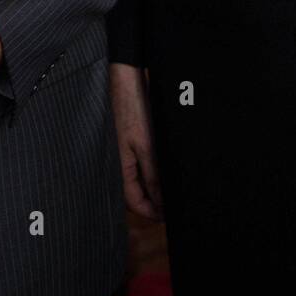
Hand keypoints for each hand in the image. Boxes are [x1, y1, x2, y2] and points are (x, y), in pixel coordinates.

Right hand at [109, 62, 163, 220]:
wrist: (126, 79)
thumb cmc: (132, 109)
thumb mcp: (147, 146)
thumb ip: (152, 175)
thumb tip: (161, 201)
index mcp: (121, 167)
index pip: (134, 202)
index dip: (151, 212)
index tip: (169, 217)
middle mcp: (121, 162)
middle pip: (136, 192)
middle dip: (153, 202)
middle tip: (174, 205)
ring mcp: (125, 151)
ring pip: (140, 178)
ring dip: (154, 187)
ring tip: (173, 189)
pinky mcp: (131, 140)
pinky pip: (141, 163)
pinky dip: (153, 171)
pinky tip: (165, 168)